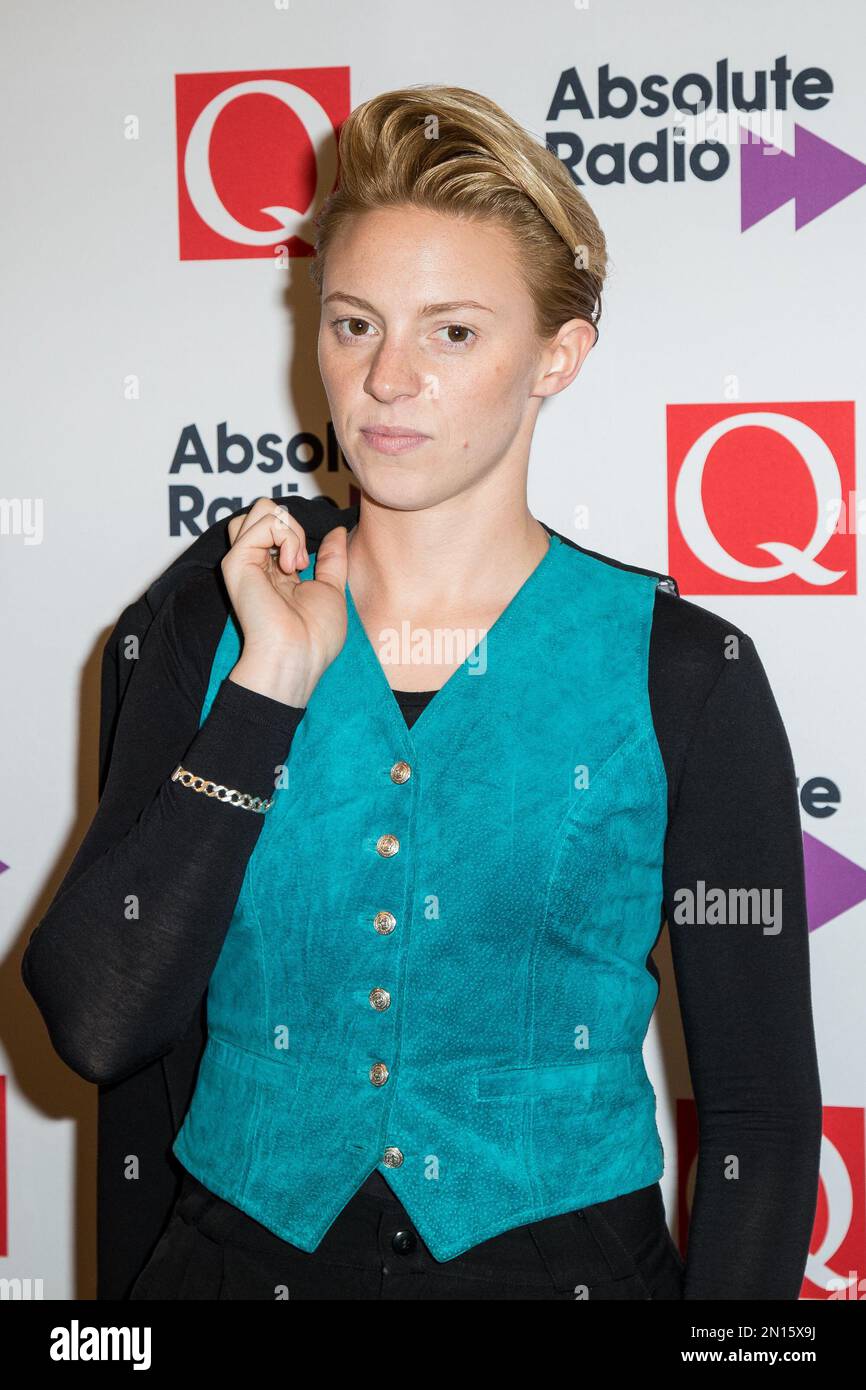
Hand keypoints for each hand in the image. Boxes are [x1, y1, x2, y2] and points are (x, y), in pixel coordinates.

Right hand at [221, 498, 348, 706]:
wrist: (299, 656)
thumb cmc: (315, 635)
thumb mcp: (332, 588)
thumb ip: (332, 558)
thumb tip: (336, 530)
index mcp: (274, 569)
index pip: (279, 527)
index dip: (299, 533)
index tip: (312, 563)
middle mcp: (256, 563)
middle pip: (264, 511)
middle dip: (293, 525)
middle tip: (302, 561)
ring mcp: (244, 560)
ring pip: (260, 509)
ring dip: (290, 529)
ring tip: (297, 564)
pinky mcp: (237, 562)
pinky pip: (263, 522)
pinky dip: (287, 537)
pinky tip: (292, 567)